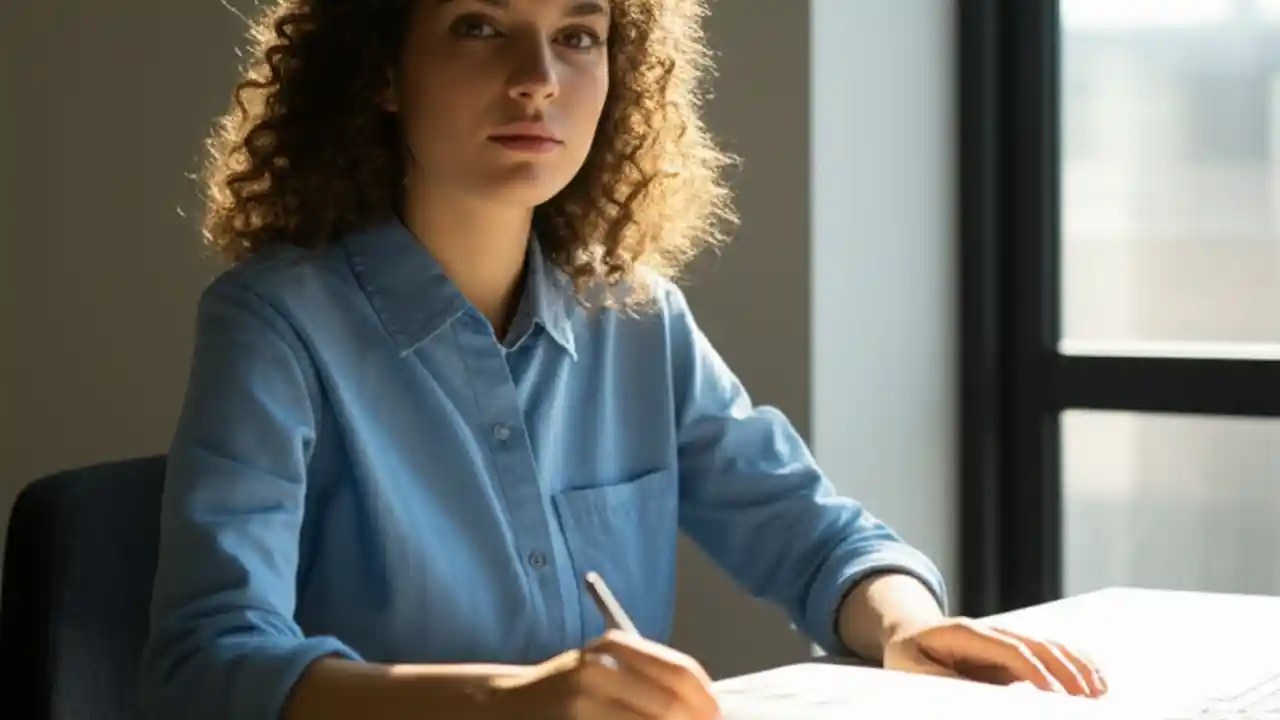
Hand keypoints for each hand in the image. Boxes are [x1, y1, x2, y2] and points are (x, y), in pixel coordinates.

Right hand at [488, 630, 721, 718]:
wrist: (508, 706)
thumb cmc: (571, 690)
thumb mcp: (607, 669)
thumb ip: (652, 681)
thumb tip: (710, 707)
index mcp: (613, 646)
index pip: (679, 673)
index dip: (707, 701)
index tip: (719, 717)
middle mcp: (597, 672)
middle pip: (669, 707)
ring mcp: (582, 707)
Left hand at [883, 617, 1107, 697]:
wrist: (911, 634)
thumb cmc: (909, 655)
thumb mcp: (910, 667)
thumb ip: (936, 678)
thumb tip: (961, 692)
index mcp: (965, 632)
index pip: (1007, 648)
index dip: (1032, 669)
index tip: (1053, 694)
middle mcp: (991, 632)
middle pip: (1036, 645)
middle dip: (1065, 670)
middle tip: (1088, 698)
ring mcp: (1006, 640)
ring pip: (1049, 648)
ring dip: (1077, 667)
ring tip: (1100, 691)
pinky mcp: (1015, 653)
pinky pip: (1050, 655)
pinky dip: (1076, 665)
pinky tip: (1096, 680)